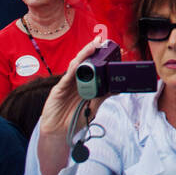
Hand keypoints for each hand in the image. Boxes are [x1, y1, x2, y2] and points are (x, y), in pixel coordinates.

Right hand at [36, 38, 109, 174]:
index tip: (112, 49)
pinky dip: (74, 68)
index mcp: (85, 84)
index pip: (93, 66)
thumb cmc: (75, 119)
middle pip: (84, 62)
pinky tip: (79, 62)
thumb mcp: (93, 107)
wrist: (59, 133)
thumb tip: (117, 88)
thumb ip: (102, 96)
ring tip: (94, 45)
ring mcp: (67, 84)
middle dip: (93, 50)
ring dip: (84, 54)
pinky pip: (67, 77)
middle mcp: (76, 81)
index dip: (101, 57)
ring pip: (76, 65)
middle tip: (103, 40)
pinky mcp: (58, 89)